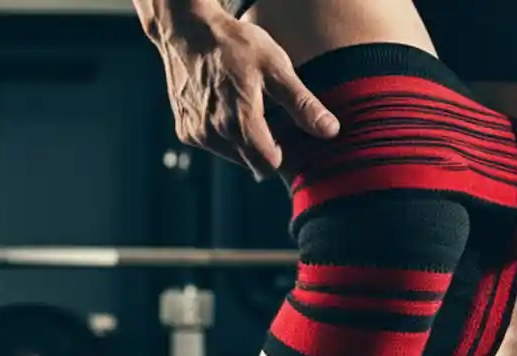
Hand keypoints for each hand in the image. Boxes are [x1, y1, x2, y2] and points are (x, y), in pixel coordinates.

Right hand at [147, 7, 339, 179]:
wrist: (186, 29)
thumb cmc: (234, 44)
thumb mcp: (276, 67)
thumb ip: (302, 104)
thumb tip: (331, 131)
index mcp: (237, 122)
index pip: (270, 165)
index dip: (286, 155)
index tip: (293, 138)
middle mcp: (213, 134)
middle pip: (253, 164)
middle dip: (268, 149)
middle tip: (274, 118)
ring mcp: (196, 134)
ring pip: (235, 157)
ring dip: (247, 143)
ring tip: (251, 108)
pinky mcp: (185, 131)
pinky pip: (216, 146)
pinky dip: (227, 135)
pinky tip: (230, 107)